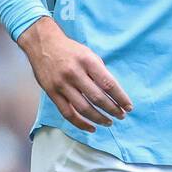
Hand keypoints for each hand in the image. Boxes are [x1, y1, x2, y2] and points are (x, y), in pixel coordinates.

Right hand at [17, 17, 132, 132]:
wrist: (43, 44)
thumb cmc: (70, 50)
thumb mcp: (88, 54)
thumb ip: (99, 72)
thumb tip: (113, 93)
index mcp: (87, 61)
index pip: (108, 84)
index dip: (120, 98)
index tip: (128, 107)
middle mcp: (74, 73)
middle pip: (97, 98)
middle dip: (112, 109)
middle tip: (121, 116)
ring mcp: (62, 84)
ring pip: (83, 108)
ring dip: (99, 118)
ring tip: (109, 122)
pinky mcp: (52, 93)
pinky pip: (67, 113)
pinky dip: (80, 123)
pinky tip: (91, 127)